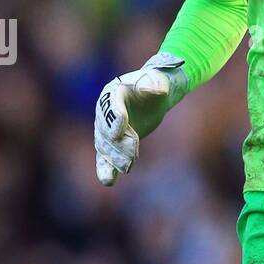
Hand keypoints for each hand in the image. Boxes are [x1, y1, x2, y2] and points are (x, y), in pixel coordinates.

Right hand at [94, 52, 187, 185]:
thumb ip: (156, 85)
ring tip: (126, 168)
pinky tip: (108, 182)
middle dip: (118, 143)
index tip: (122, 131)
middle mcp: (105, 112)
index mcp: (112, 93)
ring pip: (106, 146)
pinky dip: (106, 169)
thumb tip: (159, 90)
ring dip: (116, 158)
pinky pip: (105, 157)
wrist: (153, 95)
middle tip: (133, 153)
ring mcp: (107, 129)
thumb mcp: (158, 81)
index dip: (116, 120)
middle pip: (107, 131)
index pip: (110, 109)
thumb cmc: (155, 84)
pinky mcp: (113, 143)